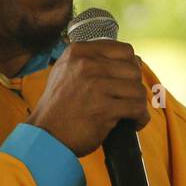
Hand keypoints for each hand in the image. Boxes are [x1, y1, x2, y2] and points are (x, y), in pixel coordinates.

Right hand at [26, 39, 149, 157]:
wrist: (45, 135)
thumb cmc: (58, 108)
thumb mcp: (65, 72)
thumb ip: (92, 61)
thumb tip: (132, 60)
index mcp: (79, 52)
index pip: (124, 50)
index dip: (131, 66)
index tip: (127, 80)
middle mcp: (86, 65)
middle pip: (133, 69)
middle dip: (134, 86)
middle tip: (129, 100)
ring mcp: (95, 86)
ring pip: (137, 89)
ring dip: (139, 104)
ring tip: (132, 113)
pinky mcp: (103, 108)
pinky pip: (136, 108)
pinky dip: (140, 118)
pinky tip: (134, 123)